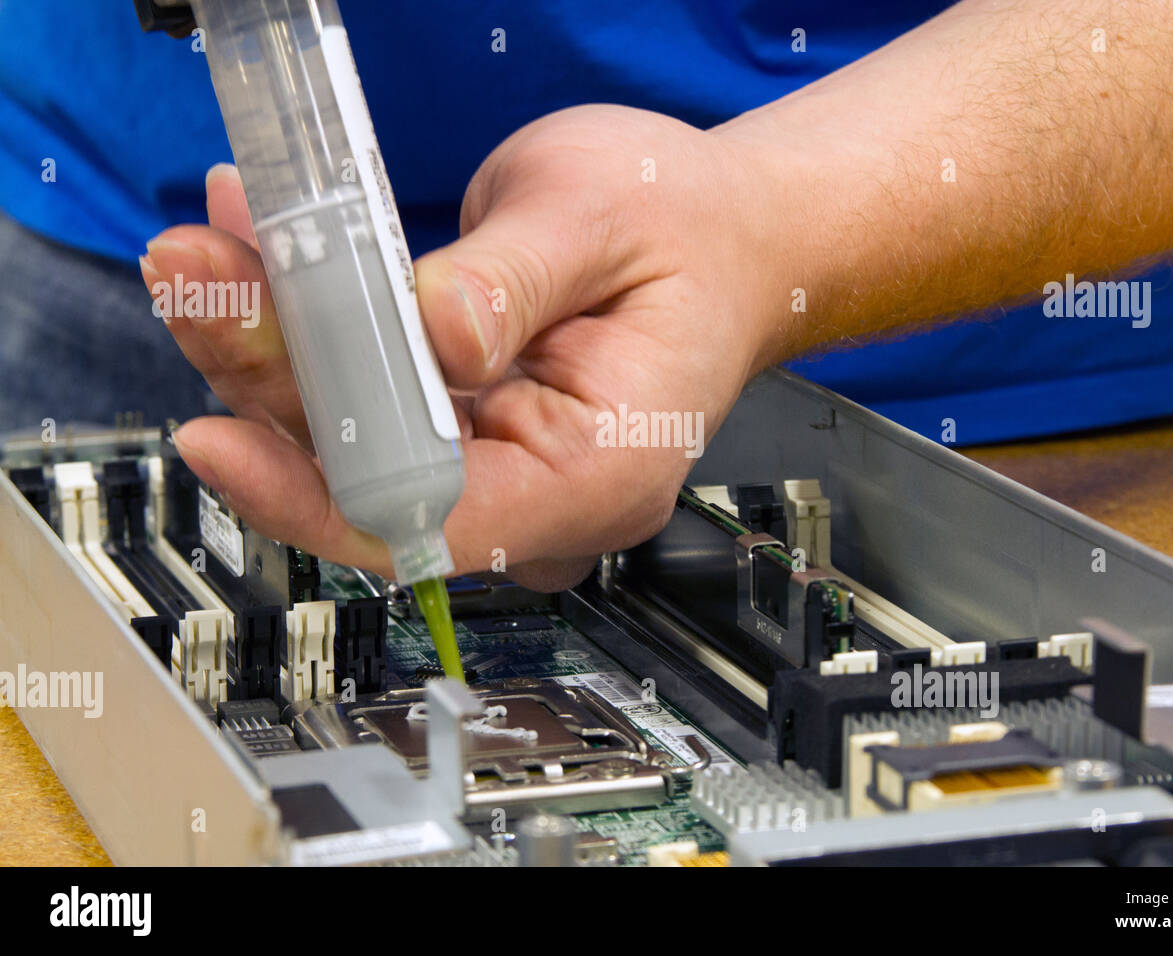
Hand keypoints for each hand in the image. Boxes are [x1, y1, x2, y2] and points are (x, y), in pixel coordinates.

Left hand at [141, 105, 794, 589]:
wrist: (719, 238)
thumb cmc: (686, 232)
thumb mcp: (605, 219)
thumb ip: (515, 278)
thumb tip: (430, 332)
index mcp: (600, 473)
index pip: (442, 523)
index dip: (319, 496)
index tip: (223, 441)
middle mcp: (541, 494)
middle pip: (370, 477)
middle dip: (270, 379)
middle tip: (197, 277)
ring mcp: (497, 468)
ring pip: (347, 437)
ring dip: (270, 344)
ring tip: (210, 254)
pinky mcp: (461, 431)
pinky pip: (360, 397)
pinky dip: (303, 327)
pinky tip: (258, 254)